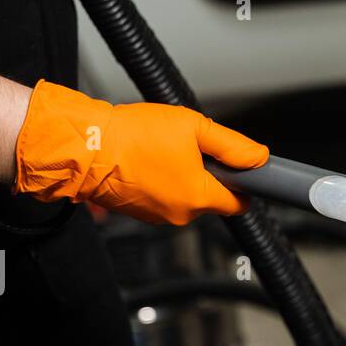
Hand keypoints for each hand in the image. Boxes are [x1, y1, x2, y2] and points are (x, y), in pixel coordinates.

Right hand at [14, 80, 268, 225]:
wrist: (86, 147)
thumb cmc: (133, 136)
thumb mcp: (193, 127)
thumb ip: (231, 145)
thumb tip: (259, 157)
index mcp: (200, 197)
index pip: (239, 203)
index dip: (242, 183)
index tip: (237, 168)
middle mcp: (181, 215)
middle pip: (210, 198)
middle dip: (205, 174)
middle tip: (187, 147)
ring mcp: (159, 217)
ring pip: (185, 198)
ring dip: (181, 177)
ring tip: (160, 150)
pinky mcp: (139, 214)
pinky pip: (161, 199)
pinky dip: (160, 182)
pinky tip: (146, 161)